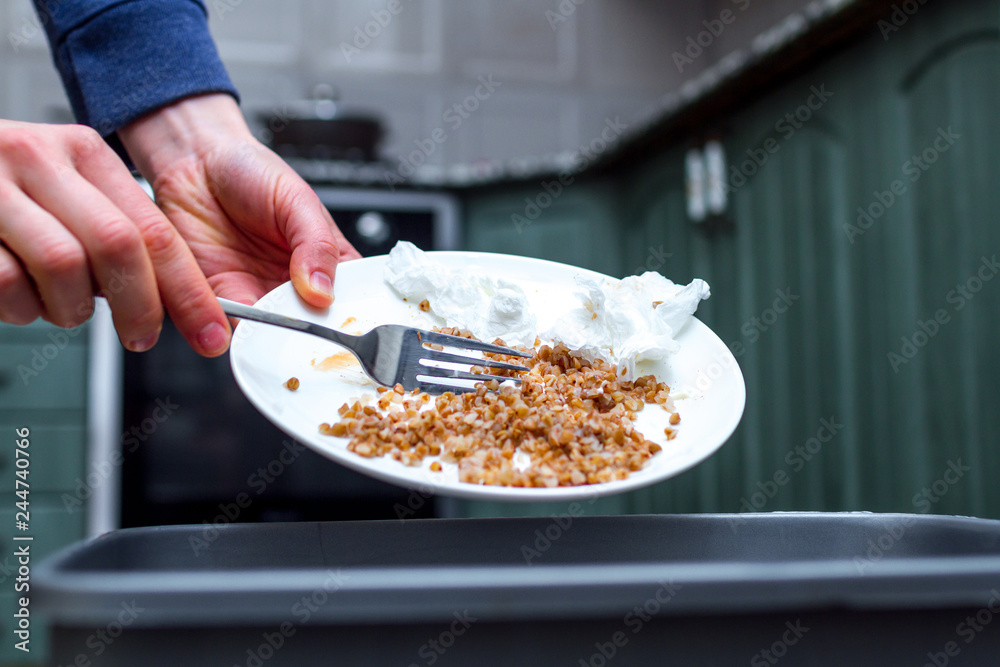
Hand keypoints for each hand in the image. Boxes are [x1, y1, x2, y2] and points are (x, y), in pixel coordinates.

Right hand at [0, 119, 196, 351]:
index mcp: (82, 153)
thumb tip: (171, 298)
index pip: (155, 231)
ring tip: (57, 305)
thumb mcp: (64, 192)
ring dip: (70, 308)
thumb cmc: (1, 193)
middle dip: (141, 306)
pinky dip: (20, 308)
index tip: (209, 332)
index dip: (188, 291)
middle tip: (141, 336)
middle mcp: (39, 158)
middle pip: (119, 246)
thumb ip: (113, 232)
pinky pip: (7, 282)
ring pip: (63, 266)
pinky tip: (17, 297)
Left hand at [119, 94, 359, 342]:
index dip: (351, 316)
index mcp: (325, 261)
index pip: (348, 299)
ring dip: (276, 332)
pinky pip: (233, 320)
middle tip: (312, 329)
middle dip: (312, 332)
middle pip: (312, 323)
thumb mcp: (298, 200)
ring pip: (274, 329)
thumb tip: (323, 290)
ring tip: (280, 321)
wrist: (194, 160)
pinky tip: (247, 314)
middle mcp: (293, 283)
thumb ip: (316, 245)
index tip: (348, 325)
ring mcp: (258, 291)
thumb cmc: (250, 171)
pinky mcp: (221, 295)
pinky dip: (239, 324)